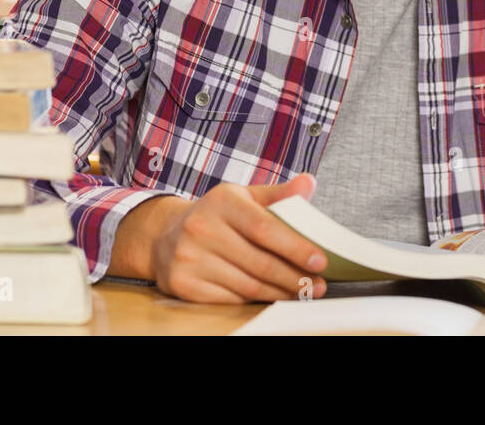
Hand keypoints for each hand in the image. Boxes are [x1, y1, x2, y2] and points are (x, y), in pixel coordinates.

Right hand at [150, 173, 329, 303]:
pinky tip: (273, 297)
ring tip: (302, 292)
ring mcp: (189, 258)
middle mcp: (202, 228)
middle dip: (294, 277)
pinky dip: (256, 301)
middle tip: (318, 284)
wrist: (164, 236)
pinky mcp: (183, 283)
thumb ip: (279, 194)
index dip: (295, 247)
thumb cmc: (217, 215)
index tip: (320, 260)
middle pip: (260, 262)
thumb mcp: (244, 197)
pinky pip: (230, 299)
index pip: (265, 228)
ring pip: (248, 285)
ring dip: (280, 292)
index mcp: (222, 201)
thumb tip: (309, 183)